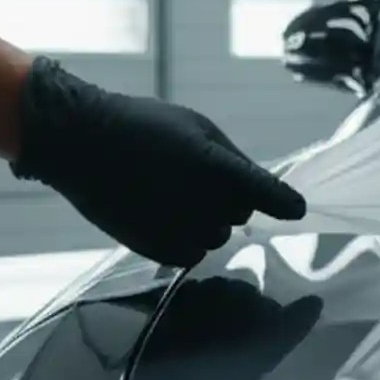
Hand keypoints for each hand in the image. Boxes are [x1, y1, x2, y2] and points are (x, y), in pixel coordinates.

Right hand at [12, 57, 305, 265]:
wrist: (81, 144)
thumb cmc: (143, 126)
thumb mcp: (195, 127)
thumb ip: (233, 160)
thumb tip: (259, 187)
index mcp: (213, 165)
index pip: (264, 193)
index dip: (283, 203)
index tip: (298, 210)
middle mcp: (199, 201)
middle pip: (240, 213)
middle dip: (227, 198)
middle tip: (192, 176)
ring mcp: (178, 229)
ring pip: (216, 236)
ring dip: (205, 220)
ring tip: (170, 193)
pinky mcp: (157, 250)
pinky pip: (191, 253)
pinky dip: (184, 238)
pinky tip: (160, 212)